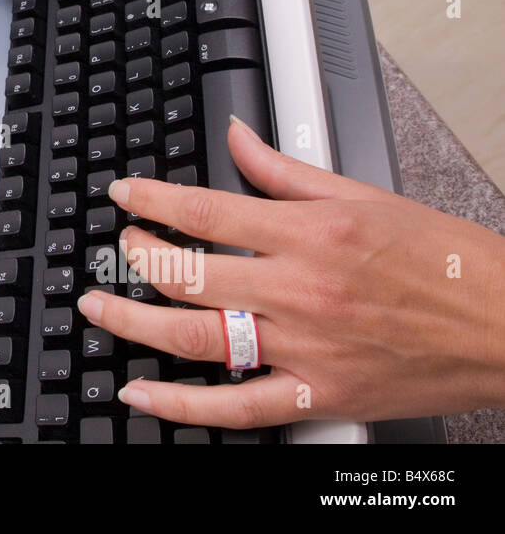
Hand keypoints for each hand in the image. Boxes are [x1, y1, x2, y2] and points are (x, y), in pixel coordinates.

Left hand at [76, 116, 504, 428]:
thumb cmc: (446, 261)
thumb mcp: (363, 195)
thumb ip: (284, 171)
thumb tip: (235, 139)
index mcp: (311, 233)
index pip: (205, 212)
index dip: (151, 200)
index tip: (123, 194)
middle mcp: (301, 290)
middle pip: (188, 274)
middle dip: (136, 257)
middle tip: (117, 248)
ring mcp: (306, 347)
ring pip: (198, 337)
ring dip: (134, 323)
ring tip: (98, 309)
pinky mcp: (320, 395)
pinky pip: (238, 407)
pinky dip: (182, 405)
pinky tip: (142, 394)